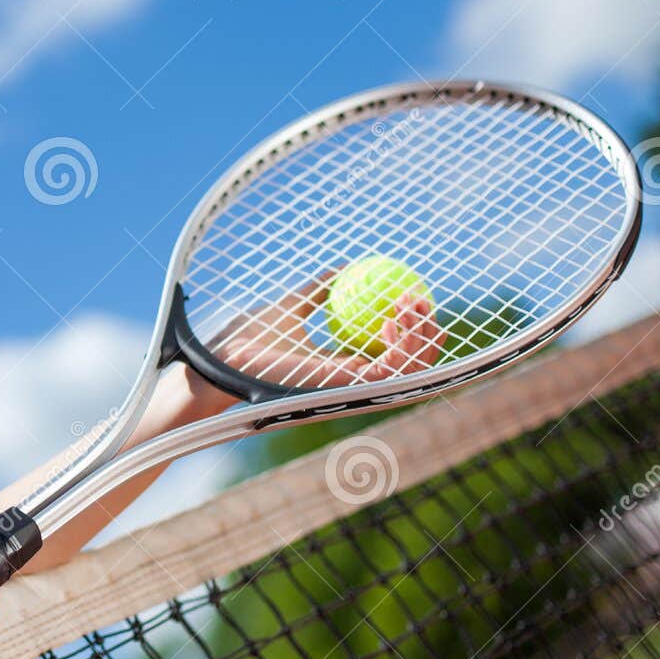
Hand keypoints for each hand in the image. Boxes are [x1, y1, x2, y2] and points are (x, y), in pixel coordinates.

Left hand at [211, 274, 443, 389]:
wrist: (229, 356)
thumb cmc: (253, 337)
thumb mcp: (291, 307)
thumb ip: (317, 292)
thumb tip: (341, 268)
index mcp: (346, 369)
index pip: (393, 355)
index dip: (414, 330)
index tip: (410, 295)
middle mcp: (356, 384)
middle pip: (414, 366)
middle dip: (430, 334)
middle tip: (419, 297)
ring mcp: (355, 389)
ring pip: (414, 370)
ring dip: (423, 335)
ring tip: (411, 302)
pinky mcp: (351, 390)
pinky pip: (395, 371)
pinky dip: (405, 345)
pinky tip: (394, 318)